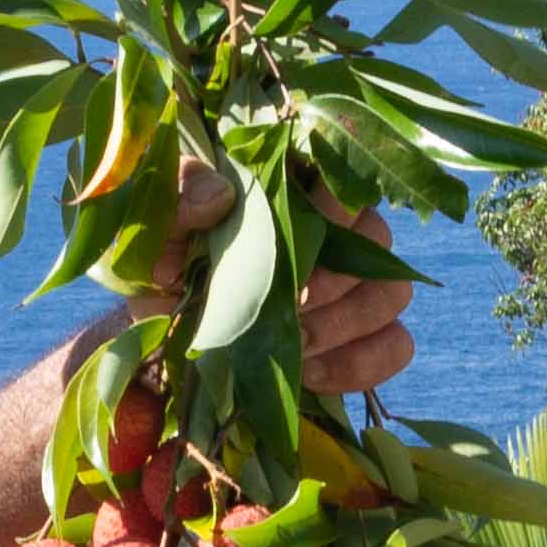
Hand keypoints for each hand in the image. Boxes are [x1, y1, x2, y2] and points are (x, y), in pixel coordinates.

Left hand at [150, 164, 415, 404]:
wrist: (163, 334)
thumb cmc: (158, 268)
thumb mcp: (151, 228)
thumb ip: (176, 199)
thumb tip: (220, 195)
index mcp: (289, 185)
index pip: (343, 174)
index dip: (334, 205)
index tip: (299, 238)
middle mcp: (336, 229)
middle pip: (376, 242)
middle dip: (332, 282)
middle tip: (289, 305)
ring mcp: (356, 285)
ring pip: (391, 294)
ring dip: (342, 324)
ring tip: (293, 344)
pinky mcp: (363, 337)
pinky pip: (396, 345)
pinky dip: (358, 363)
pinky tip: (310, 372)